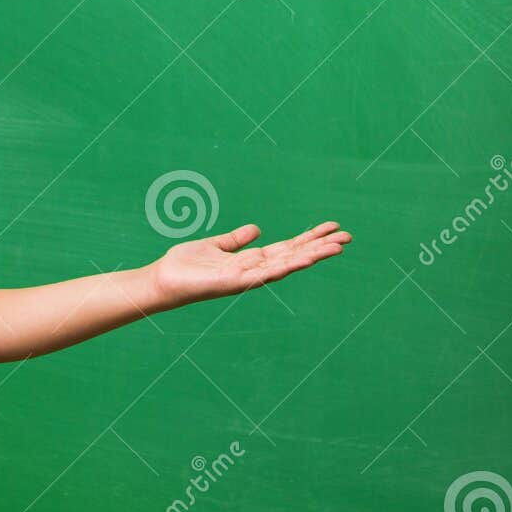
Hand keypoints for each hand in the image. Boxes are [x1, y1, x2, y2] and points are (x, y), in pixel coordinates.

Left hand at [150, 221, 350, 307]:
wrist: (163, 280)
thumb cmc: (185, 265)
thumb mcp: (215, 246)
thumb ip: (235, 240)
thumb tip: (256, 229)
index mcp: (251, 260)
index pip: (287, 248)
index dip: (309, 239)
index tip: (331, 228)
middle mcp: (254, 270)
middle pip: (294, 256)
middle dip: (320, 247)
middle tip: (348, 236)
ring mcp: (248, 278)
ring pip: (287, 265)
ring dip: (312, 256)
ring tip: (337, 247)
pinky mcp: (236, 283)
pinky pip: (266, 274)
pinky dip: (287, 266)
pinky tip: (304, 259)